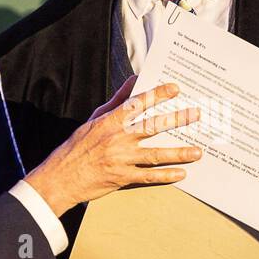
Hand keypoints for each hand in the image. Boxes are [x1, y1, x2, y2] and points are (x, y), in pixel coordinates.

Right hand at [25, 77, 201, 216]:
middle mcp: (117, 139)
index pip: (137, 104)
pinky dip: (166, 175)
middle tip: (195, 115)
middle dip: (176, 120)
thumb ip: (117, 101)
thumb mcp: (95, 119)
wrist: (61, 178)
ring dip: (178, 153)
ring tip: (197, 151)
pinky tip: (182, 173)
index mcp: (110, 122)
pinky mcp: (122, 178)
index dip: (157, 95)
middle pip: (151, 127)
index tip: (175, 89)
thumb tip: (133, 80)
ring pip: (155, 154)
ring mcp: (121, 160)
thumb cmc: (77, 147)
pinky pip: (148, 176)